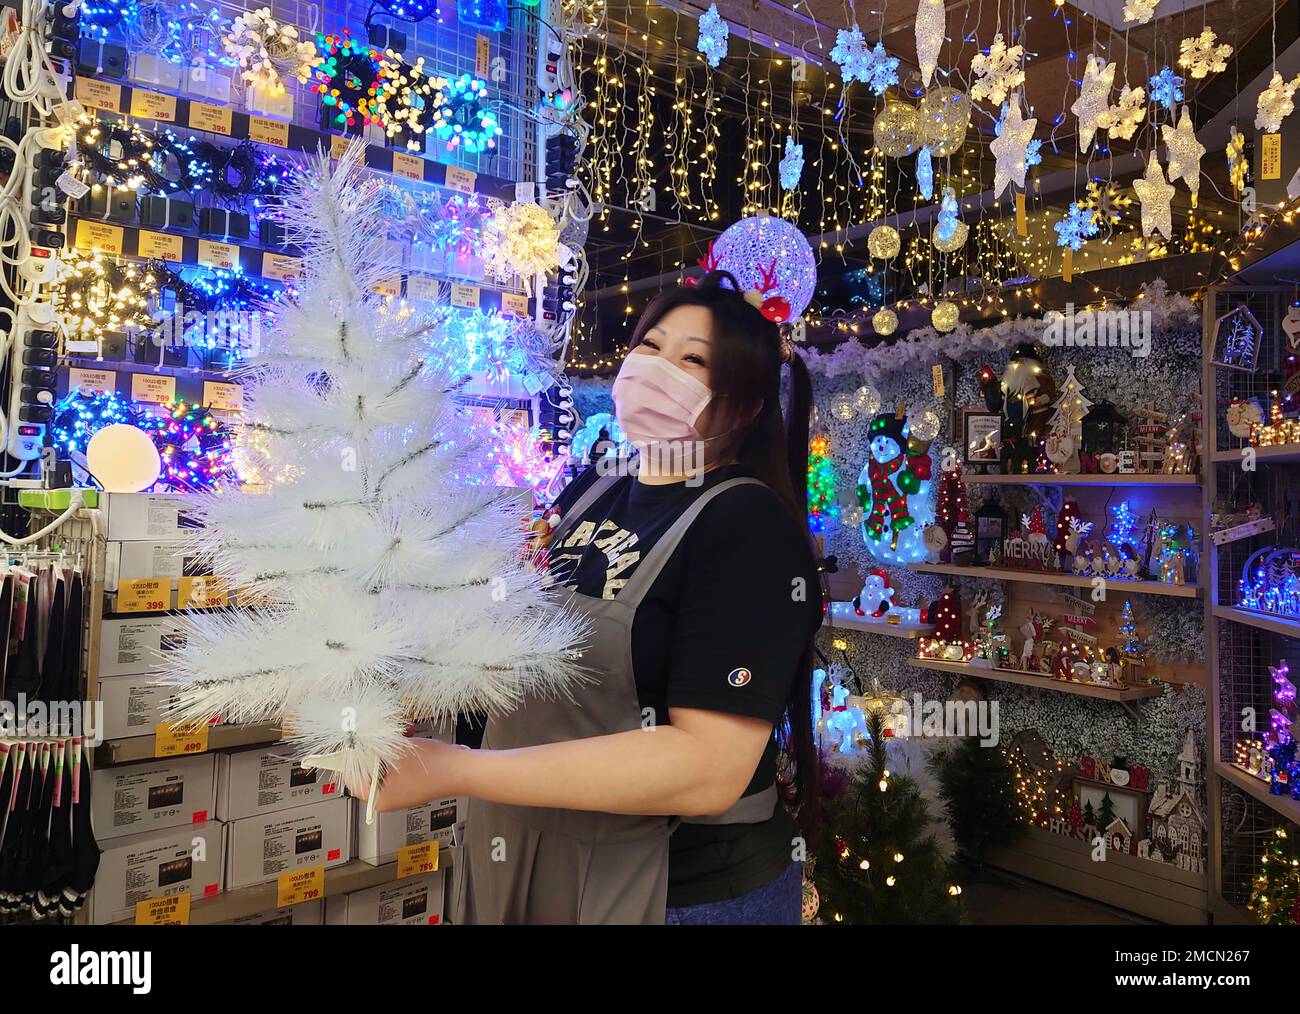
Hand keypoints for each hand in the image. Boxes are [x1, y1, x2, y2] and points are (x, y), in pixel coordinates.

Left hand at [345, 738, 471, 813]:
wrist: (462, 770)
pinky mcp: (412, 781)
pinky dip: (401, 750)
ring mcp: (401, 790)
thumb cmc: (433, 768)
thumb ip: (372, 748)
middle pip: (369, 769)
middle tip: (375, 733)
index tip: (352, 742)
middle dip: (374, 746)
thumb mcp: (396, 752)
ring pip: (384, 763)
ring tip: (399, 732)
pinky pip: (398, 763)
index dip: (351, 756)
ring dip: (389, 744)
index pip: (352, 777)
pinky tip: (409, 736)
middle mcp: (388, 798)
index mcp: (379, 799)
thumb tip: (357, 743)